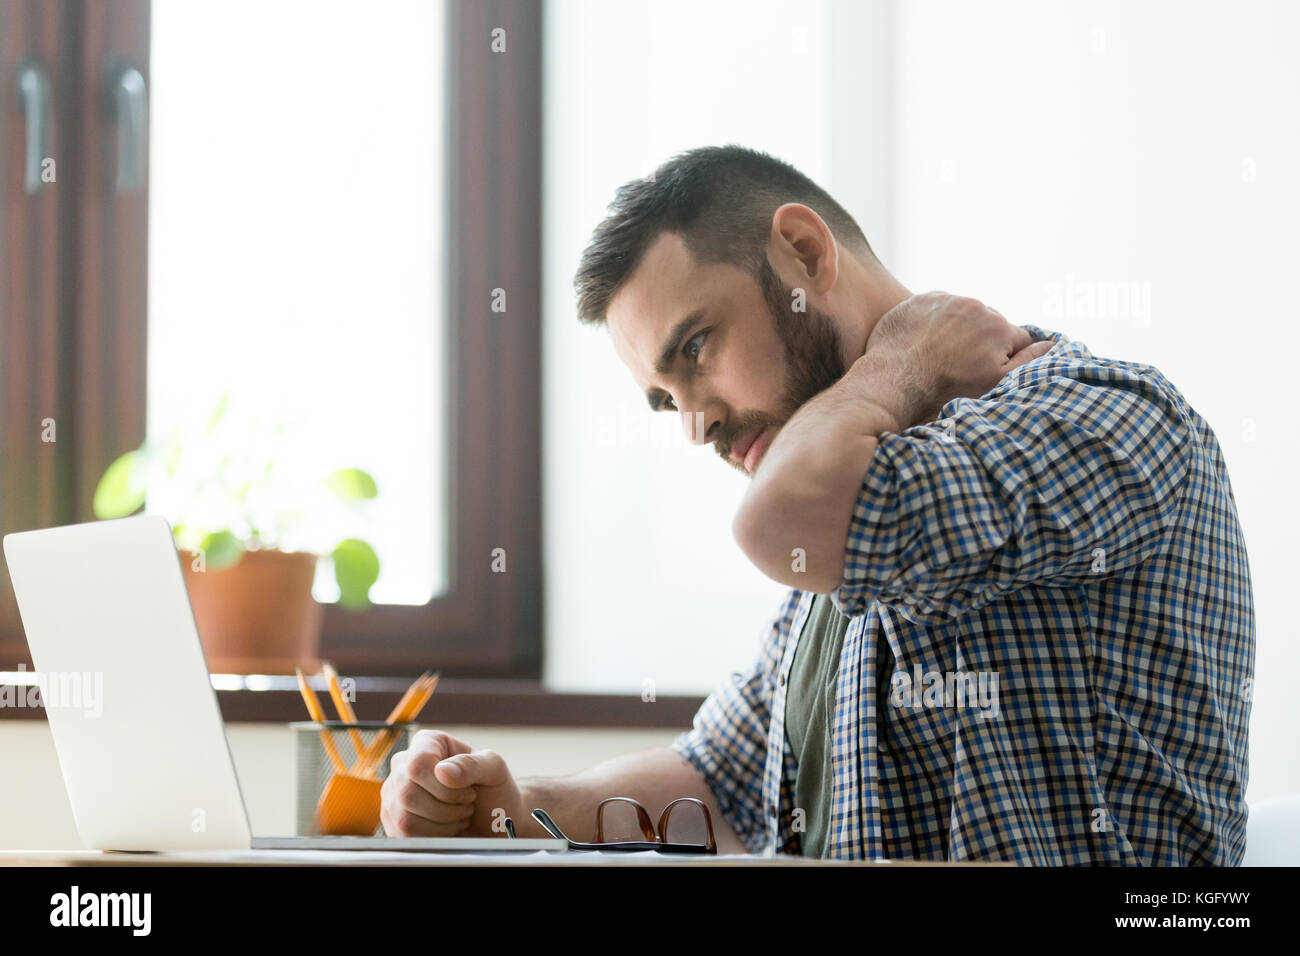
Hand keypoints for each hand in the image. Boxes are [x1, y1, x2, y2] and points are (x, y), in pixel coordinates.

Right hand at [381, 729, 531, 837]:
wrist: (494, 823)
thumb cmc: (493, 791)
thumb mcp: (494, 770)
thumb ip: (473, 765)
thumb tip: (442, 771)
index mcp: (427, 743)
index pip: (418, 764)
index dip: (444, 785)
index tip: (469, 789)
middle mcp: (403, 766)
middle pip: (408, 793)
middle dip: (447, 807)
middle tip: (467, 802)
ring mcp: (394, 795)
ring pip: (405, 819)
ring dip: (442, 823)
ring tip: (460, 814)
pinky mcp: (393, 822)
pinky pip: (406, 836)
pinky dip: (435, 837)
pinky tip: (448, 827)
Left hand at [852, 292, 1052, 429]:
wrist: (895, 381)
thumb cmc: (946, 388)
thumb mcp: (994, 382)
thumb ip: (1028, 362)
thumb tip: (1052, 344)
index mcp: (998, 325)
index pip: (1016, 339)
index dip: (1005, 358)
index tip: (985, 371)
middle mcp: (975, 306)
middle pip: (988, 325)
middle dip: (981, 341)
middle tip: (960, 366)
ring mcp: (945, 299)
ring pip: (961, 315)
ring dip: (957, 329)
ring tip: (939, 355)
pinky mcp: (918, 300)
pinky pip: (935, 308)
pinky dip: (932, 322)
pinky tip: (922, 342)